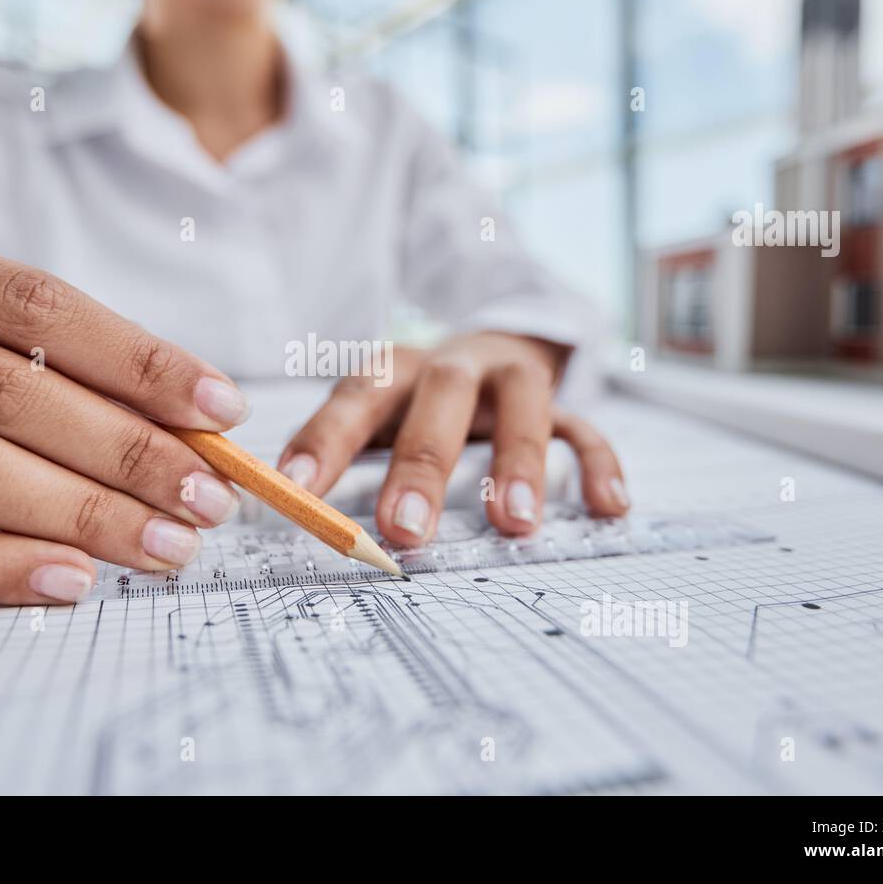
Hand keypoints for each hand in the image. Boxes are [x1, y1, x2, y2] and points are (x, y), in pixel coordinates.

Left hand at [277, 332, 627, 545]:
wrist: (487, 352)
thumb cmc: (412, 406)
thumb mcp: (373, 417)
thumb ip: (339, 456)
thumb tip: (274, 509)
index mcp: (393, 371)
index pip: (354, 398)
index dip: (324, 441)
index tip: (298, 490)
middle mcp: (452, 367)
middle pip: (440, 399)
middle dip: (422, 465)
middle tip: (405, 531)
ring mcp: (509, 379)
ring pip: (522, 405)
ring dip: (516, 463)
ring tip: (512, 526)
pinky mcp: (558, 399)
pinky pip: (585, 426)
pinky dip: (599, 464)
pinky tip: (609, 508)